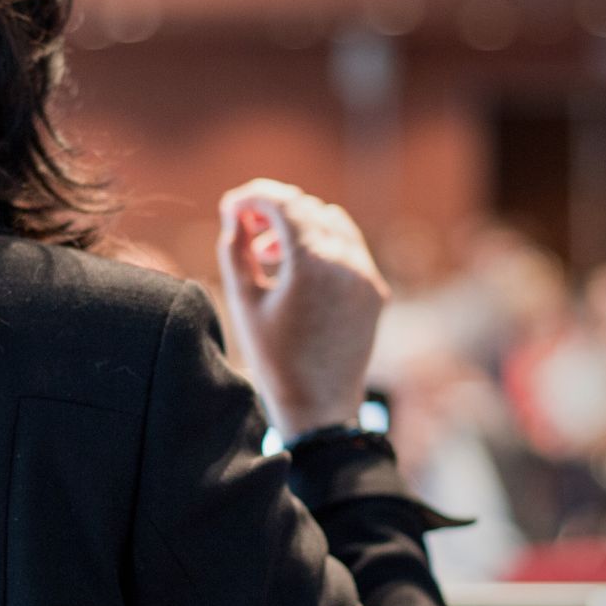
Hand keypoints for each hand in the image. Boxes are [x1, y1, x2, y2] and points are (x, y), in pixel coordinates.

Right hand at [216, 178, 389, 438]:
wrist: (318, 407)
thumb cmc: (274, 359)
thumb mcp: (244, 302)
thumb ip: (236, 251)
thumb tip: (236, 217)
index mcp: (313, 263)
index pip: (283, 205)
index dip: (253, 198)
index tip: (231, 206)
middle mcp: (347, 261)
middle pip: (308, 209)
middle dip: (274, 211)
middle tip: (244, 226)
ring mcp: (366, 275)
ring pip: (332, 223)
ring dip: (299, 227)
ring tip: (269, 253)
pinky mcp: (375, 291)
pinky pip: (349, 249)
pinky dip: (322, 246)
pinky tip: (296, 271)